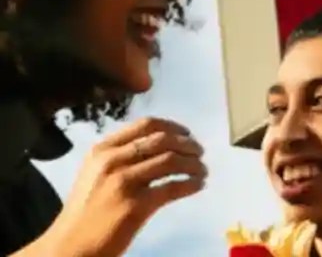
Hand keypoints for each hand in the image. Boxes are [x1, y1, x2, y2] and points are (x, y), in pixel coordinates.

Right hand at [28, 117, 205, 256]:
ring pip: (172, 161)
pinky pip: (174, 187)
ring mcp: (123, 183)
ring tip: (202, 170)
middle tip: (199, 152)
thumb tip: (161, 144)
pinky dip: (191, 184)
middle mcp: (112, 161)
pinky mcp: (135, 206)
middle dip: (188, 144)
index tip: (187, 133)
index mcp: (102, 150)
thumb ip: (120, 157)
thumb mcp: (95, 174)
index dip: (173, 127)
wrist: (70, 246)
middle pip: (163, 140)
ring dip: (194, 164)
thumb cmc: (86, 212)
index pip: (146, 125)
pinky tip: (197, 185)